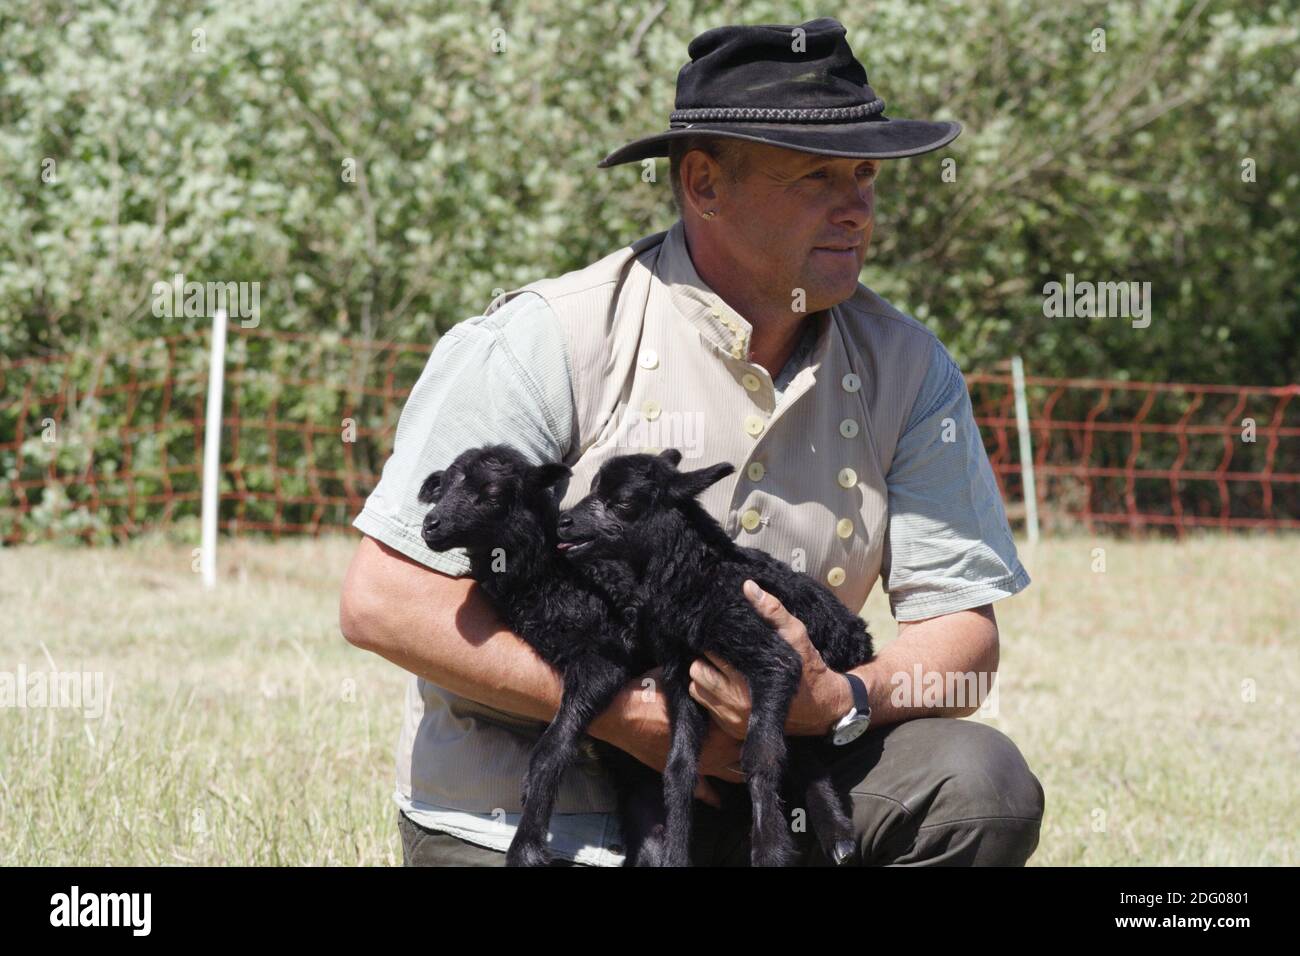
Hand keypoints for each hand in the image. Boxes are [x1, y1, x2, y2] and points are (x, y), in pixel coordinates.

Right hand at [590, 668, 743, 807]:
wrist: (622, 714)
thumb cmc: (652, 691)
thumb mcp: (683, 679)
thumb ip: (706, 680)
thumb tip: (722, 665)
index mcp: (719, 725)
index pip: (750, 725)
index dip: (754, 717)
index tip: (757, 712)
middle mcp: (715, 750)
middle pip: (745, 750)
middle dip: (749, 741)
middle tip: (751, 731)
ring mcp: (701, 766)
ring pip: (733, 773)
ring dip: (738, 765)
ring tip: (741, 755)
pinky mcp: (685, 774)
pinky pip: (705, 791)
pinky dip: (713, 795)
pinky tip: (719, 798)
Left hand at [689, 579, 850, 738]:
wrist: (822, 707)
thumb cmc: (808, 668)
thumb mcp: (795, 635)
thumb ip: (772, 611)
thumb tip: (748, 587)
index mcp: (749, 676)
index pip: (710, 650)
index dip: (712, 638)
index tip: (719, 632)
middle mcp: (736, 700)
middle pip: (697, 669)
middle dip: (706, 657)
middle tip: (720, 649)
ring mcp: (732, 717)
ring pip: (696, 687)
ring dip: (704, 675)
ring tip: (721, 666)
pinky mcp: (731, 728)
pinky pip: (704, 705)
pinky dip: (709, 693)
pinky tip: (725, 682)